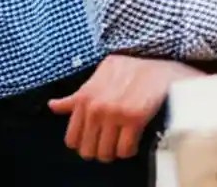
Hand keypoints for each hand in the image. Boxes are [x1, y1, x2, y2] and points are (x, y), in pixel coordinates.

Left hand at [47, 55, 203, 161]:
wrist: (162, 64)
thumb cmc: (133, 69)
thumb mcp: (101, 75)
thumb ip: (78, 95)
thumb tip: (53, 106)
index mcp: (85, 98)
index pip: (72, 139)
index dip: (85, 143)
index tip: (97, 139)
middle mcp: (96, 107)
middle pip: (88, 150)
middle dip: (100, 150)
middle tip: (111, 144)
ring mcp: (115, 113)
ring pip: (106, 152)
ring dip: (114, 152)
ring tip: (122, 144)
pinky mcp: (135, 118)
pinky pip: (125, 149)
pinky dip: (129, 151)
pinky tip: (134, 142)